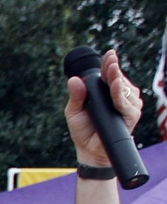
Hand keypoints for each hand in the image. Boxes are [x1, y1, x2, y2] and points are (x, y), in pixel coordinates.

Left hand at [65, 49, 141, 167]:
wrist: (88, 150)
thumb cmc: (83, 129)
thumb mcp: (74, 111)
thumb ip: (76, 96)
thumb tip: (73, 80)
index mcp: (106, 92)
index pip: (109, 74)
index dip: (110, 63)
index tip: (109, 54)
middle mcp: (119, 96)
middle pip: (118, 78)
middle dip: (114, 68)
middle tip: (110, 60)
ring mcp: (127, 104)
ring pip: (125, 88)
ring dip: (118, 79)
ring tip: (112, 72)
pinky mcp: (131, 115)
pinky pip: (127, 103)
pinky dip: (121, 94)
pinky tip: (117, 86)